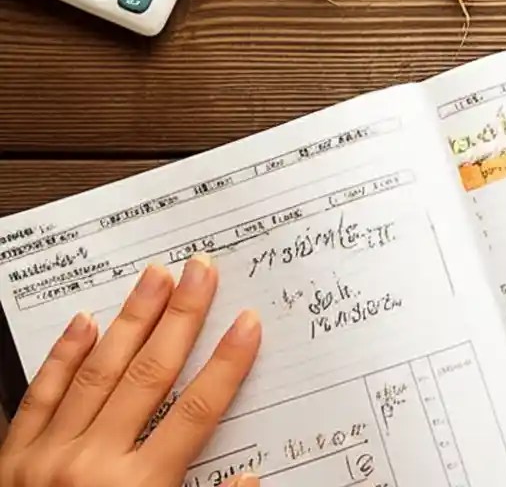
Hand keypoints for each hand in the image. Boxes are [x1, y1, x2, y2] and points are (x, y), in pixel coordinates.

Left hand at [0, 255, 261, 486]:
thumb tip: (250, 480)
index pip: (196, 413)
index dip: (226, 365)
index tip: (247, 325)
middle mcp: (94, 465)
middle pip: (151, 375)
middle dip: (181, 318)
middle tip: (201, 272)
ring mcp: (48, 457)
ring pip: (99, 372)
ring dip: (131, 320)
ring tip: (155, 278)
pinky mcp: (11, 458)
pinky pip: (41, 396)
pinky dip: (64, 357)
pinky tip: (85, 322)